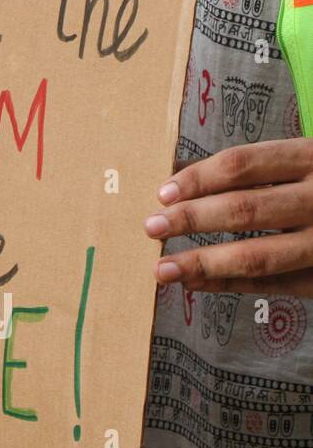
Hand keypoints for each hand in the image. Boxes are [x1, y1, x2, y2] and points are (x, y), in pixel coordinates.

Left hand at [144, 138, 312, 295]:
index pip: (244, 164)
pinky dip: (233, 286)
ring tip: (162, 270)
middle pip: (246, 209)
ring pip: (260, 256)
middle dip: (192, 220)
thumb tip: (182, 181)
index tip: (162, 192)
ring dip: (205, 264)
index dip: (198, 178)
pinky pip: (277, 285)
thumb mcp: (309, 160)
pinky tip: (198, 285)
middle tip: (150, 227)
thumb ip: (263, 169)